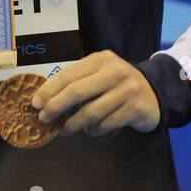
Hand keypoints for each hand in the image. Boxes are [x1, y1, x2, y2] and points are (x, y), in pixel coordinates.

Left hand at [32, 50, 160, 136]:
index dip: (49, 91)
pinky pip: (107, 123)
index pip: (67, 75)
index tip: (35, 104)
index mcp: (100, 59)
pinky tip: (89, 131)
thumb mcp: (98, 73)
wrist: (155, 92)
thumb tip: (44, 100)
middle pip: (77, 92)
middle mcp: (115, 72)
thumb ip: (77, 81)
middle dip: (56, 107)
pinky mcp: (137, 109)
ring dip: (73, 124)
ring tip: (65, 130)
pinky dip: (93, 130)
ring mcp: (128, 90)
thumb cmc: (116, 83)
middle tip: (44, 119)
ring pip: (91, 111)